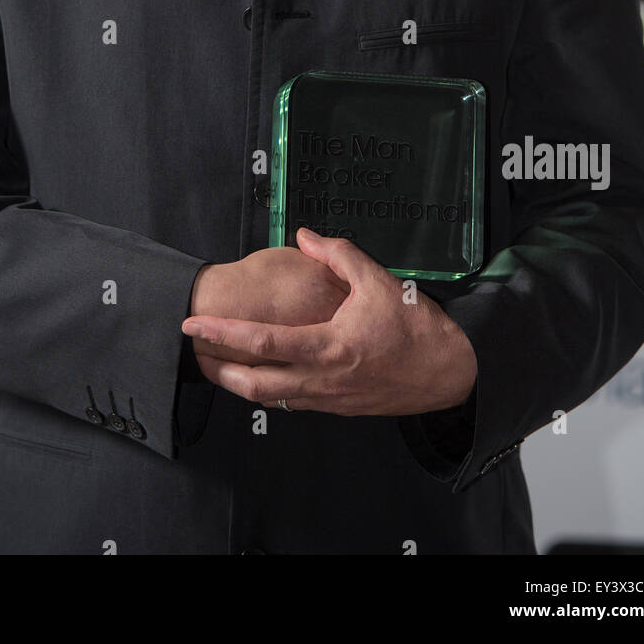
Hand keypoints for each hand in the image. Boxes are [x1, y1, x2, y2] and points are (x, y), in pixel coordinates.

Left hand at [182, 228, 476, 415]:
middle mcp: (323, 379)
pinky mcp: (338, 407)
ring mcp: (329, 398)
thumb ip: (337, 255)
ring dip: (239, 383)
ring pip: (270, 399)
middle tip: (194, 353)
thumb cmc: (416, 327)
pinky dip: (268, 390)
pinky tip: (261, 375)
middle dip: (218, 371)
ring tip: (218, 365)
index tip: (194, 325)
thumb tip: (304, 236)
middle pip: (254, 385)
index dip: (222, 334)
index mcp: (328, 346)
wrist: (448, 372)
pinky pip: (293, 403)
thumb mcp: (379, 280)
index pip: (262, 342)